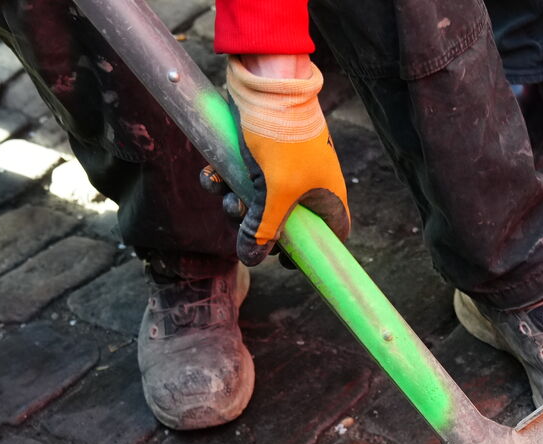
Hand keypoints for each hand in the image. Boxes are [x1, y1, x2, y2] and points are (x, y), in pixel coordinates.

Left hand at [224, 54, 350, 264]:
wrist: (266, 83)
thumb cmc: (284, 137)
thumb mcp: (275, 191)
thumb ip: (264, 229)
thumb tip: (252, 258)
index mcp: (325, 196)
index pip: (330, 235)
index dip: (310, 252)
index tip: (286, 260)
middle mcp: (306, 185)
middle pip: (283, 224)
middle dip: (257, 227)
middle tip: (244, 223)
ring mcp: (280, 169)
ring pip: (256, 203)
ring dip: (235, 205)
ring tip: (227, 195)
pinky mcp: (256, 155)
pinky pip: (239, 179)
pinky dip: (224, 181)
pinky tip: (213, 175)